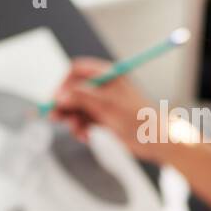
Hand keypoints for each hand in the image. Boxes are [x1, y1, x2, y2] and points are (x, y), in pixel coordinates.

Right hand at [47, 57, 169, 162]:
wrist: (156, 140)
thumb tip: (59, 95)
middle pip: (73, 90)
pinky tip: (86, 136)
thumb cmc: (138, 118)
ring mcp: (103, 103)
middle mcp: (103, 86)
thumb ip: (81, 97)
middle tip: (54, 118)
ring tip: (77, 131)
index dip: (64, 83)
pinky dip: (81, 128)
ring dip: (73, 120)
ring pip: (77, 107)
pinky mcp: (104, 118)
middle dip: (64, 104)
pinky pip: (84, 120)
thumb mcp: (106, 105)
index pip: (77, 70)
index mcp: (107, 74)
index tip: (56, 99)